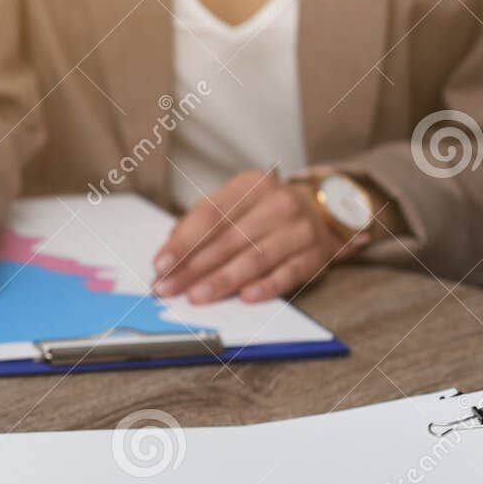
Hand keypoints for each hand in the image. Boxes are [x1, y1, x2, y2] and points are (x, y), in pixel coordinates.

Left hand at [152, 170, 359, 303]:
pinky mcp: (315, 255)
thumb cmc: (262, 213)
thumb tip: (166, 259)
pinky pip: (288, 274)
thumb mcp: (233, 205)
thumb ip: (198, 226)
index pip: (210, 215)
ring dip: (222, 280)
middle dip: (193, 268)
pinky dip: (266, 286)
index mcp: (251, 185)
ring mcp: (300, 230)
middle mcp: (278, 203)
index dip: (183, 242)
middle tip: (167, 288)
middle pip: (228, 240)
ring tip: (196, 296)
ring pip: (255, 258)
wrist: (323, 213)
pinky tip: (244, 297)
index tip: (159, 265)